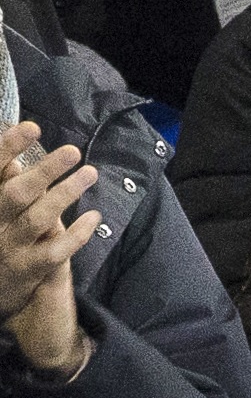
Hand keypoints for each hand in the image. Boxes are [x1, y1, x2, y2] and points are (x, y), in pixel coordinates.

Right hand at [0, 123, 99, 373]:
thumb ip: (0, 184)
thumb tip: (13, 158)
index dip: (7, 147)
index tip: (31, 126)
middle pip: (18, 193)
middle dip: (45, 170)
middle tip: (72, 150)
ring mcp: (9, 249)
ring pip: (40, 219)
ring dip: (67, 193)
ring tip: (91, 172)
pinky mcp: (28, 271)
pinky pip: (57, 250)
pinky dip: (78, 232)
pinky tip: (94, 215)